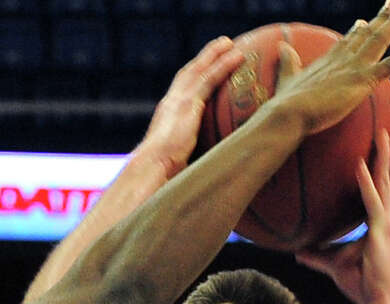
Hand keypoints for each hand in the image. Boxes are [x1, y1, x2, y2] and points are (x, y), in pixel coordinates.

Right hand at [137, 36, 244, 179]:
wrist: (151, 168)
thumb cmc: (160, 173)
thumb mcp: (174, 160)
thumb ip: (185, 154)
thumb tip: (196, 167)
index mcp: (167, 115)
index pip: (181, 89)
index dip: (193, 75)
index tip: (204, 66)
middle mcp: (171, 103)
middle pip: (189, 72)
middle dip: (204, 57)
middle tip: (220, 45)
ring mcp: (178, 101)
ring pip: (200, 69)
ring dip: (215, 53)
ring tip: (230, 43)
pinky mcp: (188, 104)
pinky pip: (209, 78)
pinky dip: (224, 65)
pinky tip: (238, 56)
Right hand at [270, 0, 389, 136]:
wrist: (290, 112)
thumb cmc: (287, 103)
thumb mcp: (287, 78)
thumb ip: (288, 62)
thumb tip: (282, 47)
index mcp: (328, 59)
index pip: (348, 41)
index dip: (358, 31)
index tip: (365, 22)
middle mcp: (344, 57)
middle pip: (367, 33)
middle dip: (382, 16)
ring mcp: (355, 66)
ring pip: (380, 39)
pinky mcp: (364, 80)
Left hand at [296, 123, 389, 303]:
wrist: (382, 300)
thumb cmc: (364, 285)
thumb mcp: (335, 265)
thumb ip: (319, 255)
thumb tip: (298, 251)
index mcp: (386, 222)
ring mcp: (389, 222)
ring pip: (389, 180)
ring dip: (387, 155)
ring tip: (386, 131)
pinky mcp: (381, 230)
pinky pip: (371, 200)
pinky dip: (365, 181)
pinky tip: (359, 163)